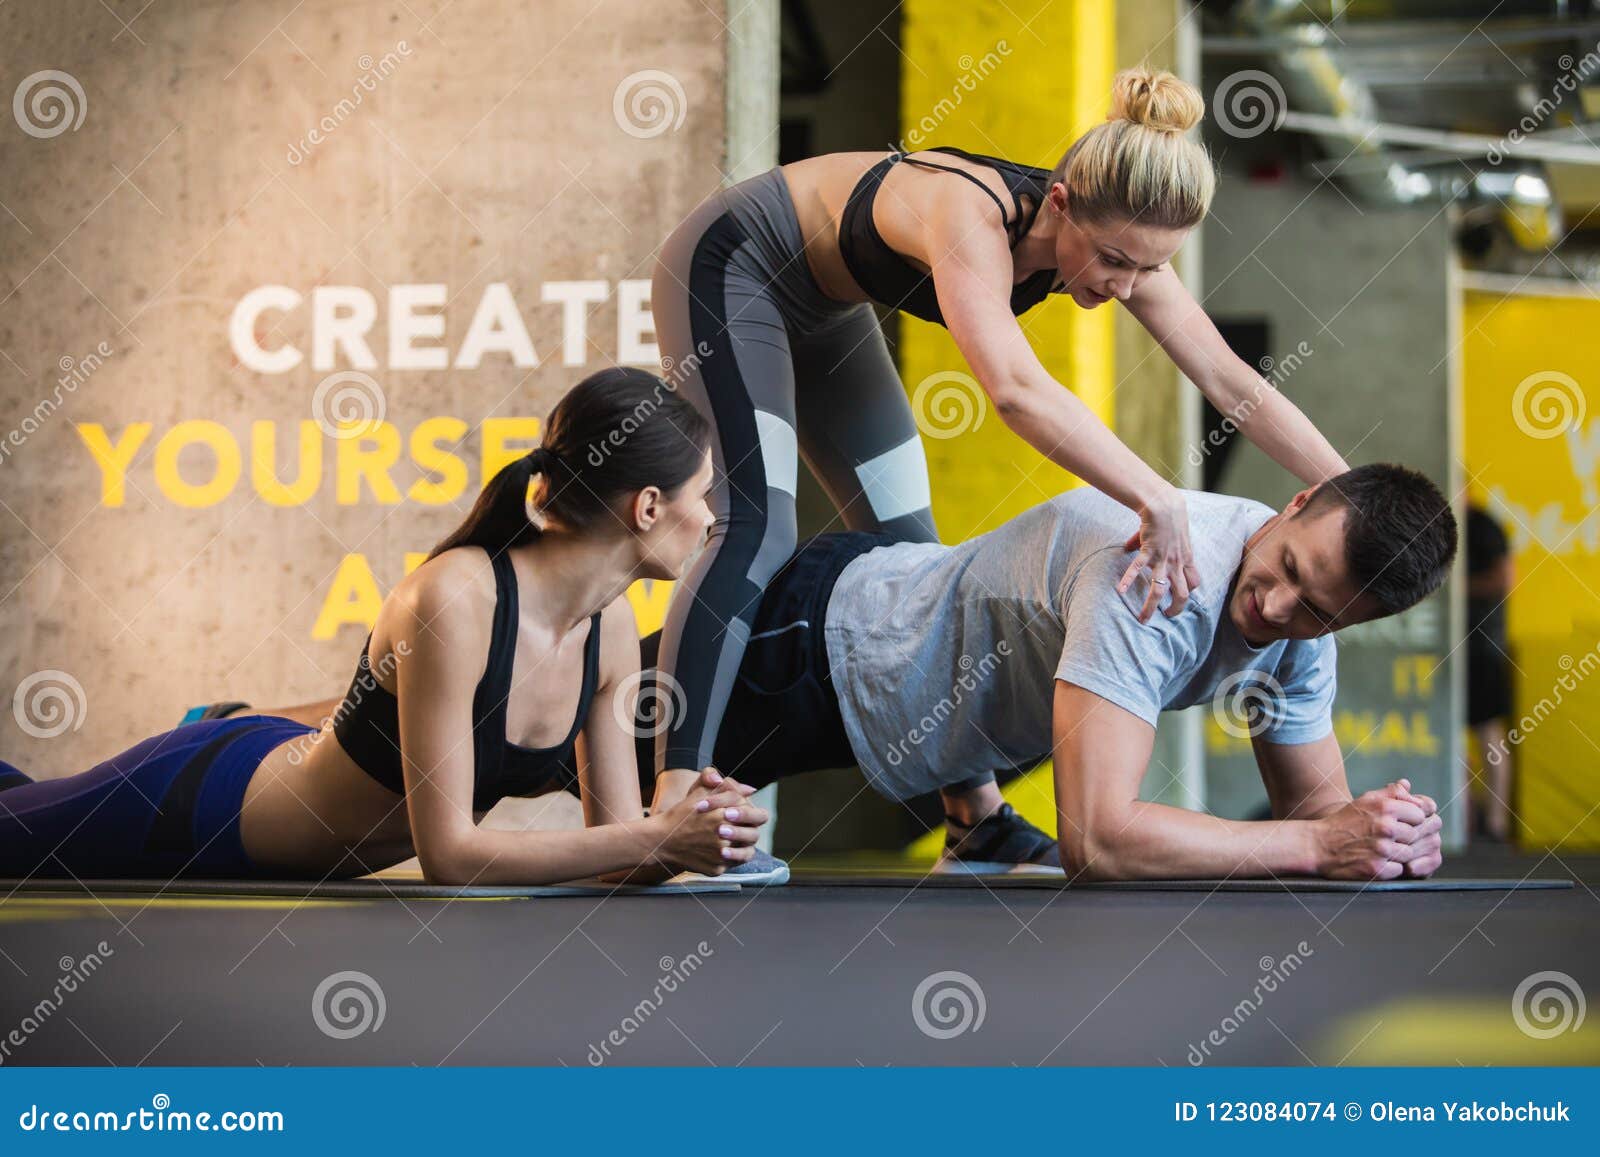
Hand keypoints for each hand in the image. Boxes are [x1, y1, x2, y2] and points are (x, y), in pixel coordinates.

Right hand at [652, 768, 767, 874]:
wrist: (662, 839)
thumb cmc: (682, 814)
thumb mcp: (700, 792)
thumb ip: (726, 787)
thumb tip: (750, 790)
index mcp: (725, 814)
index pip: (756, 815)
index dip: (750, 814)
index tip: (739, 815)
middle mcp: (725, 835)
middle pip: (753, 835)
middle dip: (746, 831)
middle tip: (734, 829)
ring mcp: (721, 855)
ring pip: (746, 852)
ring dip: (741, 846)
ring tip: (730, 841)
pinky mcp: (716, 869)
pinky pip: (731, 865)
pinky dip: (727, 858)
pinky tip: (717, 851)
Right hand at [1119, 487, 1201, 622]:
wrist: (1164, 504)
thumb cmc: (1167, 518)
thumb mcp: (1169, 534)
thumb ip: (1152, 544)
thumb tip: (1128, 547)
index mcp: (1186, 559)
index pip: (1194, 582)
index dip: (1189, 592)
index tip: (1179, 598)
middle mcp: (1177, 563)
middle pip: (1182, 594)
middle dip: (1176, 609)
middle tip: (1166, 616)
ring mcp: (1164, 559)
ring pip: (1160, 589)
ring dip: (1151, 607)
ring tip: (1143, 619)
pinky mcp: (1150, 552)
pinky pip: (1138, 569)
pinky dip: (1129, 580)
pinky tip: (1120, 590)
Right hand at [1314, 781, 1442, 879]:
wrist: (1318, 846)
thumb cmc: (1344, 822)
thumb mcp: (1364, 800)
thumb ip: (1390, 793)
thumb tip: (1408, 785)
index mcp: (1385, 807)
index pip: (1420, 815)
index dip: (1411, 821)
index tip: (1400, 825)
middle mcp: (1386, 827)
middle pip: (1416, 836)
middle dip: (1404, 839)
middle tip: (1387, 840)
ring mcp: (1382, 849)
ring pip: (1409, 854)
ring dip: (1398, 855)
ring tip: (1380, 851)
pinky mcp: (1377, 869)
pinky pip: (1398, 870)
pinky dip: (1389, 869)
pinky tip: (1375, 861)